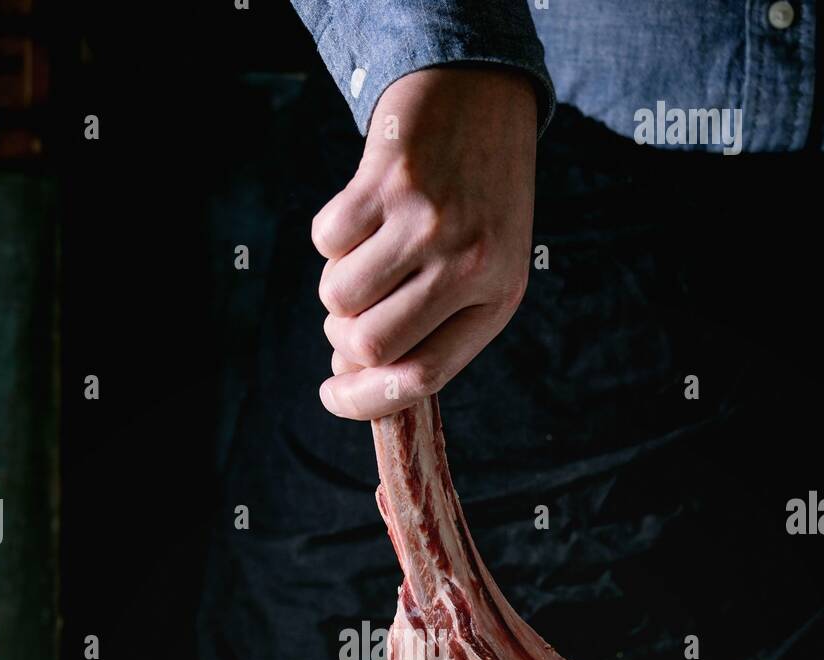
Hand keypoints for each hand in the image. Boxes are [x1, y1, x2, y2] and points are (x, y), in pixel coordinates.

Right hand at [311, 67, 538, 419]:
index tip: (332, 396)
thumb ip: (428, 328)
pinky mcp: (390, 178)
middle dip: (342, 339)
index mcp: (496, 299)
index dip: (366, 400)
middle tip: (350, 315)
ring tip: (368, 254)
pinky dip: (332, 236)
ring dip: (335, 286)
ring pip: (338, 297)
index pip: (421, 377)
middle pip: (369, 345)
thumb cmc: (477, 201)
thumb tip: (347, 376)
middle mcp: (469, 264)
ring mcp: (428, 220)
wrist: (483, 96)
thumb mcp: (480, 270)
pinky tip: (367, 211)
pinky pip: (326, 240)